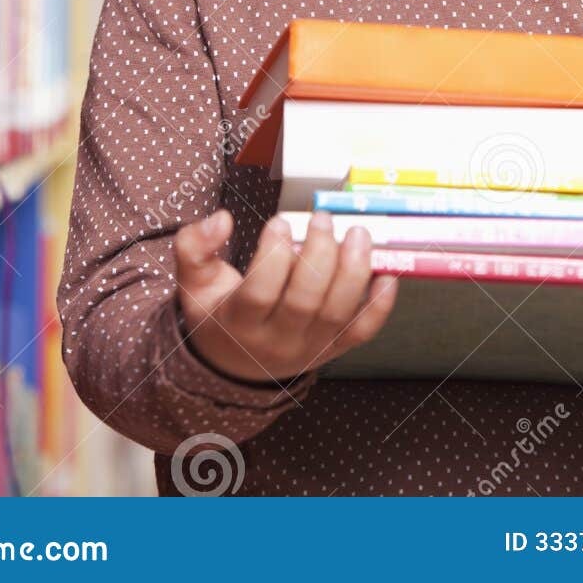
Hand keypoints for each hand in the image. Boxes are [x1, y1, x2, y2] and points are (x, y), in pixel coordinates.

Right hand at [173, 207, 397, 384]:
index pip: (259, 292)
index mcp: (239, 323)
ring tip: (358, 233)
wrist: (234, 364)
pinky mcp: (333, 349)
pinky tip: (387, 273)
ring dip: (353, 271)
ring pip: (337, 314)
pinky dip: (380, 304)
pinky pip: (362, 331)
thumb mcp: (194, 281)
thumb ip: (195, 246)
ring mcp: (309, 348)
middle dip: (319, 255)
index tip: (281, 221)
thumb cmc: (217, 312)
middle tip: (323, 218)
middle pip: (304, 302)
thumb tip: (222, 219)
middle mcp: (277, 341)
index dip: (273, 255)